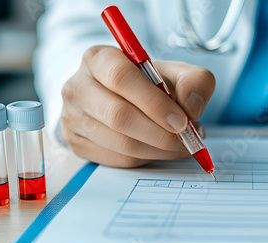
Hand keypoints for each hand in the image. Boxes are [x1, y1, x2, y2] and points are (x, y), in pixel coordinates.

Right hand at [60, 45, 215, 167]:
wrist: (120, 99)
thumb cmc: (148, 84)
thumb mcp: (176, 72)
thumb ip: (195, 81)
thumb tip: (192, 108)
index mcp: (98, 58)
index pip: (121, 78)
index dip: (154, 103)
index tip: (181, 121)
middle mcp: (77, 86)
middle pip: (118, 116)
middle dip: (160, 133)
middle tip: (187, 139)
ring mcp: (72, 118)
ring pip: (120, 143)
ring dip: (158, 149)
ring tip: (181, 144)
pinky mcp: (77, 144)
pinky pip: (117, 159)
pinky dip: (146, 158)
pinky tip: (160, 149)